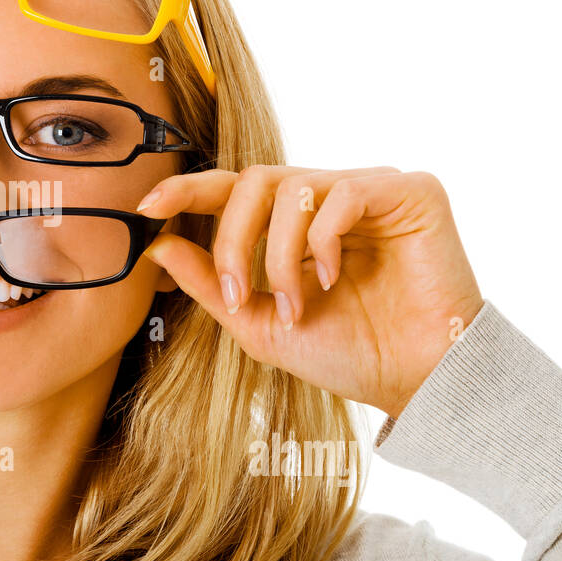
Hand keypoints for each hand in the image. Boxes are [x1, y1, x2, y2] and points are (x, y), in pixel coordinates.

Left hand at [139, 166, 484, 417]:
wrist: (414, 380)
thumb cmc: (347, 353)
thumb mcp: (260, 325)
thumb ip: (211, 284)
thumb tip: (159, 245)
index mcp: (293, 225)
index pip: (233, 189)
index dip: (187, 190)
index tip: (146, 208)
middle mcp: (329, 198)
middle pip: (252, 180)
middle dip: (232, 240)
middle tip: (235, 293)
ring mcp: (369, 190)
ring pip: (292, 187)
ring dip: (278, 254)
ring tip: (296, 304)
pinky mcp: (410, 192)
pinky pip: (344, 191)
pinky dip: (323, 238)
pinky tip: (333, 277)